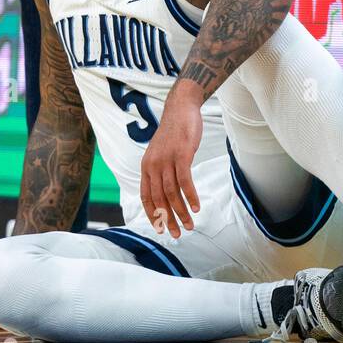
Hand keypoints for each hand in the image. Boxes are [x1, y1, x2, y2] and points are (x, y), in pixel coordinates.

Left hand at [140, 79, 202, 237]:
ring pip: (172, 193)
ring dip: (181, 212)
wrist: (180, 109)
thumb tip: (165, 193)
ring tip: (190, 224)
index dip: (153, 215)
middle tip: (178, 233)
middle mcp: (153, 165)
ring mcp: (166, 160)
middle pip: (159, 199)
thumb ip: (160, 171)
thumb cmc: (173, 134)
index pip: (145, 197)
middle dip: (169, 219)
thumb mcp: (160, 153)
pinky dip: (190, 196)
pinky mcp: (181, 154)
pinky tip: (197, 207)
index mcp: (146, 167)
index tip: (161, 229)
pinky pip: (185, 180)